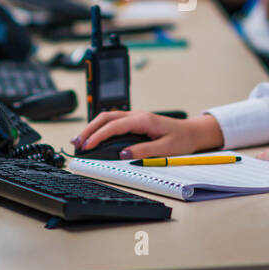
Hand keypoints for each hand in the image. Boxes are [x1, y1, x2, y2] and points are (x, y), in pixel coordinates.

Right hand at [74, 111, 224, 159]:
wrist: (192, 132)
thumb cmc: (181, 139)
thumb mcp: (166, 148)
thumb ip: (144, 151)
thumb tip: (123, 154)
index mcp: (144, 120)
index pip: (114, 126)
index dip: (98, 136)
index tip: (88, 146)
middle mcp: (137, 115)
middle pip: (106, 117)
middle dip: (89, 129)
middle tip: (76, 143)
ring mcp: (135, 117)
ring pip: (108, 118)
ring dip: (92, 127)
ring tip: (80, 140)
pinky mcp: (134, 122)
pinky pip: (113, 121)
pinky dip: (100, 128)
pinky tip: (94, 136)